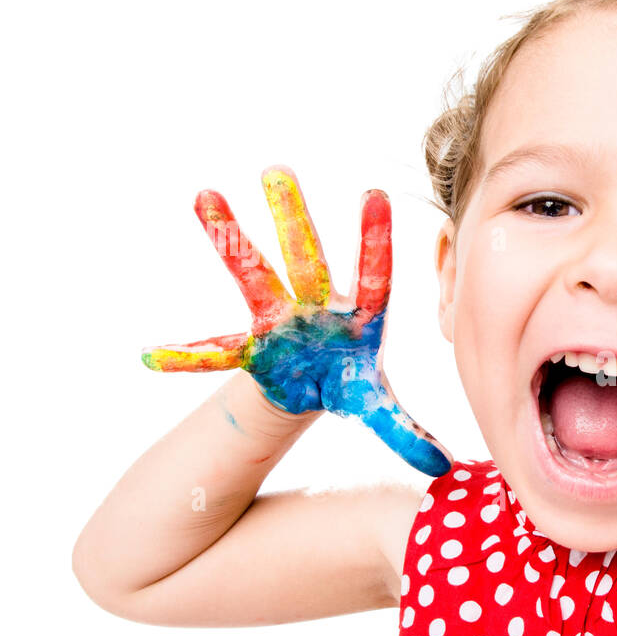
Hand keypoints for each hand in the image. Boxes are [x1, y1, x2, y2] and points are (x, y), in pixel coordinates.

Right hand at [142, 165, 452, 477]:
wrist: (313, 385)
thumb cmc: (349, 378)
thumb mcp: (376, 404)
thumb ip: (406, 430)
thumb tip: (443, 465)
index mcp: (357, 317)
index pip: (372, 274)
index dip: (374, 239)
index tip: (375, 195)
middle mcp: (315, 306)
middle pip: (304, 257)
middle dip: (293, 217)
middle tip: (278, 170)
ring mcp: (277, 320)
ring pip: (251, 273)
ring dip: (229, 237)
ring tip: (204, 195)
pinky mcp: (249, 345)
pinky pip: (215, 353)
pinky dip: (188, 359)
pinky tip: (154, 358)